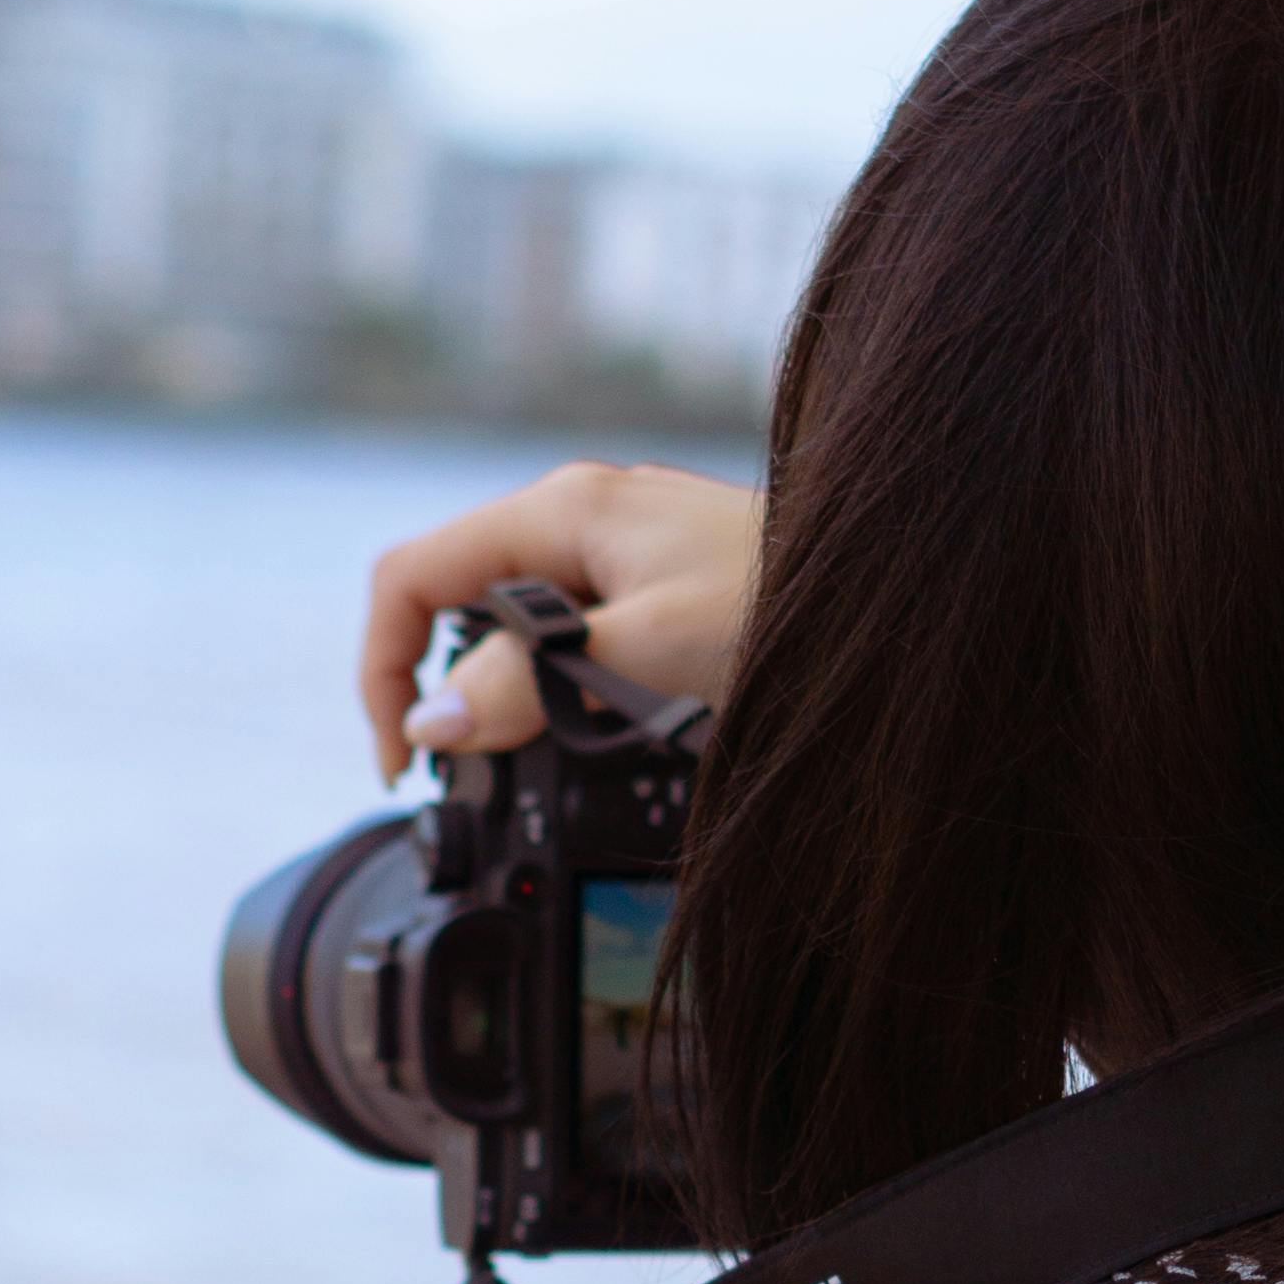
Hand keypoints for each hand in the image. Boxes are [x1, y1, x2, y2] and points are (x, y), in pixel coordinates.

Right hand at [356, 459, 761, 782]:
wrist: (899, 590)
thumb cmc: (788, 604)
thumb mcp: (647, 651)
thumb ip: (534, 680)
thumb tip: (437, 719)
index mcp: (560, 510)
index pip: (412, 576)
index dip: (384, 667)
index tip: (408, 757)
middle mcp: (581, 517)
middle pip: (457, 599)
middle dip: (446, 686)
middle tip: (469, 773)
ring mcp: (622, 549)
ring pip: (516, 623)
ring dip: (508, 692)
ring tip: (535, 759)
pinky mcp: (659, 587)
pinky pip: (574, 636)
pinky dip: (564, 689)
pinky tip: (599, 730)